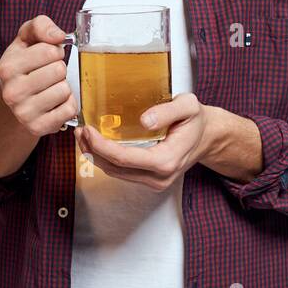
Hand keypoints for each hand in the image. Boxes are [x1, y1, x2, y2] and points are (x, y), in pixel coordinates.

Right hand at [0, 15, 78, 137]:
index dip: (54, 50)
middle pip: (59, 70)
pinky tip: (55, 102)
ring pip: (65, 90)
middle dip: (59, 68)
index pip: (49, 50)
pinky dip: (68, 104)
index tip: (48, 56)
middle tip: (49, 74)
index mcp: (6, 67)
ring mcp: (24, 112)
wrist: (15, 100)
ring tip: (50, 87)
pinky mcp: (38, 127)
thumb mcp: (27, 39)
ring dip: (64, 86)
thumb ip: (41, 26)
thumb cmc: (25, 64)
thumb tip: (58, 36)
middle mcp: (12, 92)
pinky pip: (69, 109)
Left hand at [74, 93, 214, 190]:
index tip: (88, 130)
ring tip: (84, 135)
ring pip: (115, 173)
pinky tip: (98, 144)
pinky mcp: (149, 180)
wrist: (207, 137)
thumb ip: (167, 111)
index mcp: (167, 160)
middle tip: (80, 130)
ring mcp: (154, 182)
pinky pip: (121, 172)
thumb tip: (144, 120)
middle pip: (115, 169)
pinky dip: (106, 159)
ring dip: (96, 156)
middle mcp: (159, 177)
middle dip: (93, 151)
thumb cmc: (196, 120)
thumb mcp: (188, 106)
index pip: (125, 158)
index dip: (102, 146)